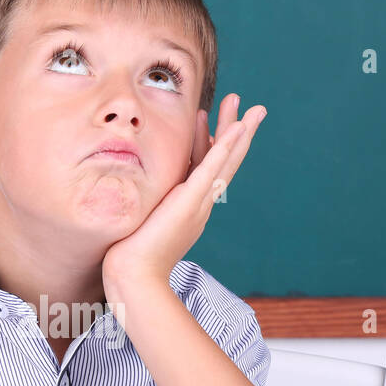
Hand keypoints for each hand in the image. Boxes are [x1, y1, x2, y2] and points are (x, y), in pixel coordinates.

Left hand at [101, 93, 266, 300]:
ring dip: (240, 133)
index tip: (213, 119)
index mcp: (188, 206)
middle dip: (236, 132)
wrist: (133, 279)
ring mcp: (197, 203)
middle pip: (223, 161)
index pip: (204, 167)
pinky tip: (238, 129)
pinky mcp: (189, 203)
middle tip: (251, 107)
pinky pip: (212, 170)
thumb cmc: (130, 256)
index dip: (212, 142)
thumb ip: (145, 206)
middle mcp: (199, 204)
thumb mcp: (140, 221)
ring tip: (254, 111)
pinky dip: (226, 148)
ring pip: (225, 162)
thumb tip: (136, 198)